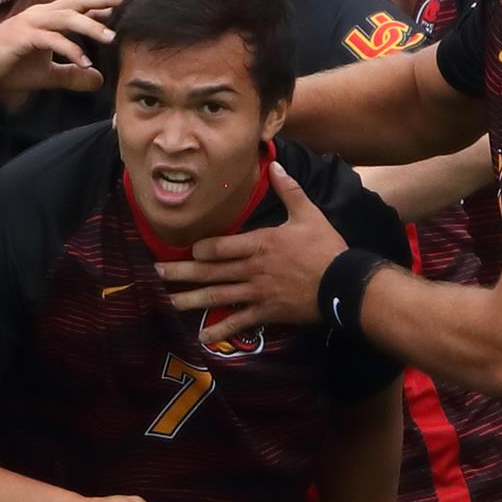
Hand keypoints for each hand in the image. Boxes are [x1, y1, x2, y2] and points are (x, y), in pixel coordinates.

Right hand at [0, 0, 122, 92]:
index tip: (130, 5)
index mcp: (48, 18)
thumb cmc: (6, 67)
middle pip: (79, 1)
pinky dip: (70, 50)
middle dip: (105, 0)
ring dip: (91, 27)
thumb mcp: (46, 74)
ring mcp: (31, 23)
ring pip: (68, 17)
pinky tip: (85, 63)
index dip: (105, 5)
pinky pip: (51, 40)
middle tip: (131, 1)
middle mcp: (42, 14)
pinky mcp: (21, 37)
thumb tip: (99, 80)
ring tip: (113, 38)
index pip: (82, 6)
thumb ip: (71, 75)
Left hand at [159, 162, 346, 342]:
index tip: (188, 250)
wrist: (344, 283)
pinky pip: (238, 322)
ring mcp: (257, 293)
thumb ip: (289, 190)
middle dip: (181, 273)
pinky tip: (202, 336)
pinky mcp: (266, 312)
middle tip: (156, 274)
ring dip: (190, 300)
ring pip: (217, 296)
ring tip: (167, 302)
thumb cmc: (326, 248)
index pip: (220, 247)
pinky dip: (220, 329)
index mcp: (259, 244)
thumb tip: (274, 165)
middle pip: (210, 271)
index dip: (200, 249)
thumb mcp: (308, 214)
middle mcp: (252, 269)